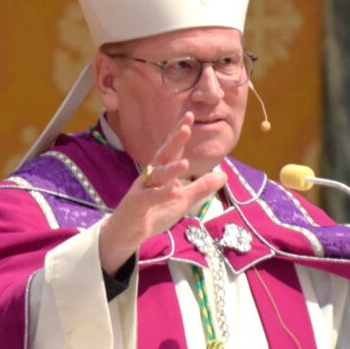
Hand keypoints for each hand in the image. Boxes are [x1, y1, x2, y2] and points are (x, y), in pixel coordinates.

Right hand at [98, 111, 227, 273]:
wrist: (126, 233)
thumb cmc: (153, 212)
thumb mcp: (182, 199)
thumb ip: (200, 187)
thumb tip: (223, 173)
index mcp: (161, 173)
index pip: (172, 150)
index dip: (179, 133)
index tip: (188, 115)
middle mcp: (150, 176)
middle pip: (163, 155)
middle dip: (174, 141)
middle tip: (185, 127)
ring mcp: (141, 189)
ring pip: (156, 176)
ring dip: (170, 169)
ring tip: (185, 163)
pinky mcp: (136, 204)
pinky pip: (149, 197)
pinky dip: (161, 194)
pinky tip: (174, 191)